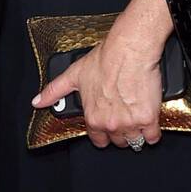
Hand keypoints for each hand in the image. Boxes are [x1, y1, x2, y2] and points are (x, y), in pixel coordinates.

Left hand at [31, 30, 164, 148]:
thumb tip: (38, 102)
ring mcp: (130, 123)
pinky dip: (152, 131)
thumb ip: (54, 91)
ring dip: (136, 132)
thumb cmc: (104, 59)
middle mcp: (110, 124)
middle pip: (118, 141)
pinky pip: (152, 136)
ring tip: (136, 116)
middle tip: (123, 116)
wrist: (128, 50)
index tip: (107, 125)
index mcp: (93, 118)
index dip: (103, 133)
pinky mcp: (148, 118)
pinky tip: (149, 120)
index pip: (97, 140)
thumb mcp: (73, 75)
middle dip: (120, 132)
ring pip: (135, 141)